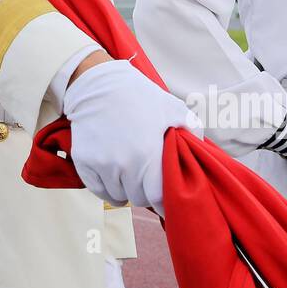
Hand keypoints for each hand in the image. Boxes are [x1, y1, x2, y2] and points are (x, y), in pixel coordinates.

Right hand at [61, 60, 202, 212]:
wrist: (98, 85)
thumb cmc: (138, 96)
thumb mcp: (172, 108)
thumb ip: (193, 131)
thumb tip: (201, 150)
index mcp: (148, 155)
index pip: (159, 197)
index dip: (165, 202)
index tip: (167, 199)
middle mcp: (124, 164)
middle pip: (139, 198)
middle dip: (145, 191)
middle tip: (147, 176)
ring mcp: (102, 165)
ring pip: (119, 197)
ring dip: (126, 189)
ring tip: (129, 170)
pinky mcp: (85, 163)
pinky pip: (99, 191)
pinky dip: (107, 187)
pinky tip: (113, 173)